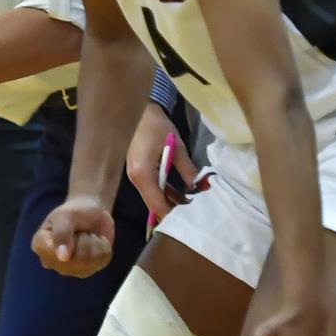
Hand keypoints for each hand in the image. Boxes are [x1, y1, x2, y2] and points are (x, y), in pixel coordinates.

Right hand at [32, 196, 115, 277]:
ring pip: (91, 261)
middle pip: (77, 260)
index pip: (54, 253)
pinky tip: (95, 241)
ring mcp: (71, 269)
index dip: (68, 239)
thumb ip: (61, 233)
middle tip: (79, 231)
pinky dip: (103, 246)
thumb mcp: (66, 215)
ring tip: (87, 235)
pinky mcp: (89, 270)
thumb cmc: (74, 211)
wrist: (91, 213)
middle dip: (84, 239)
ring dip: (94, 242)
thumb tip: (63, 258)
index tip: (68, 226)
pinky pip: (103, 260)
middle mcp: (53, 262)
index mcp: (41, 246)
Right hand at [126, 104, 201, 223]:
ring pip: (153, 198)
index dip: (172, 216)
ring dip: (170, 203)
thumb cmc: (157, 125)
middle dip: (173, 212)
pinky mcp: (137, 172)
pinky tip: (181, 196)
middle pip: (154, 204)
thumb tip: (200, 187)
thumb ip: (188, 169)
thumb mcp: (177, 146)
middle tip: (194, 218)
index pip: (157, 204)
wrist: (141, 111)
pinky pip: (151, 189)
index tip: (189, 223)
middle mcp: (135, 179)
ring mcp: (135, 176)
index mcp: (143, 173)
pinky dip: (165, 194)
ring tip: (192, 208)